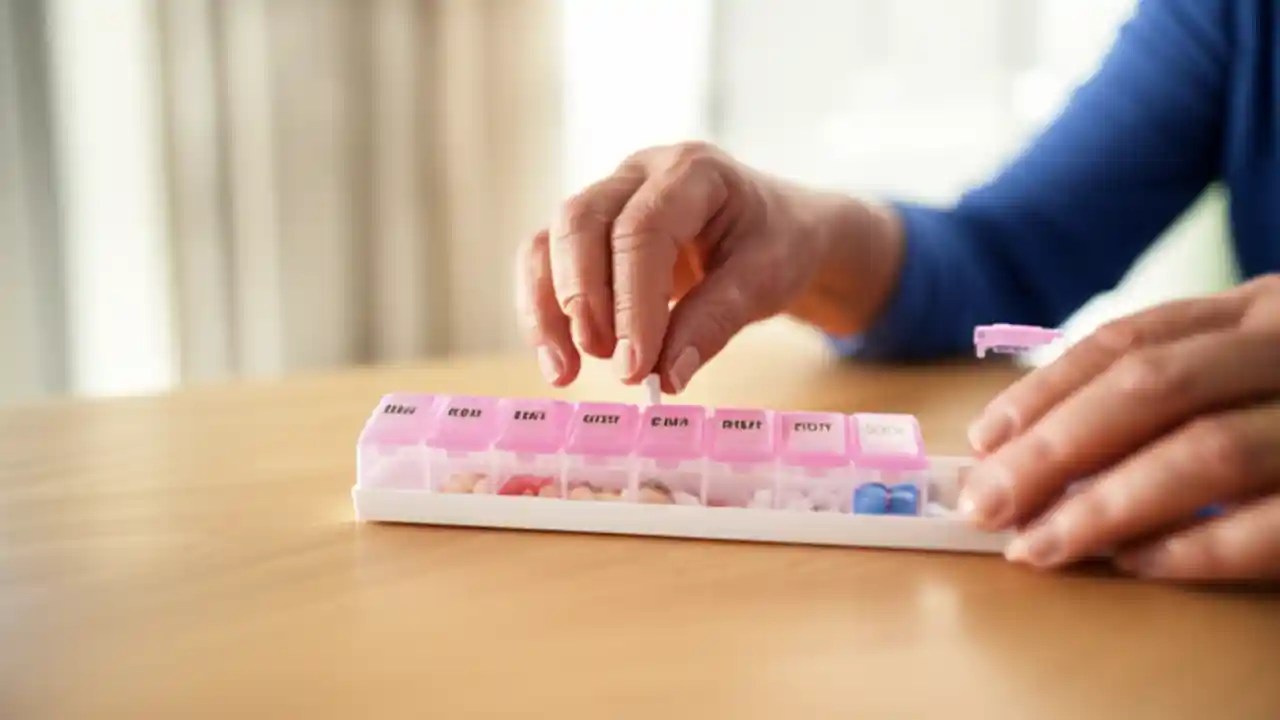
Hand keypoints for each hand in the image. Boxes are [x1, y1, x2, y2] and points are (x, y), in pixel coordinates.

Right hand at [515, 142, 903, 392]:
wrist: (780, 228)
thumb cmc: (778, 243)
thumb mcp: (768, 279)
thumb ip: (716, 321)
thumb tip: (666, 374)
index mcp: (692, 171)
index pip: (643, 231)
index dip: (632, 302)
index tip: (634, 365)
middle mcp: (639, 173)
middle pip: (581, 222)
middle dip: (583, 299)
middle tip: (609, 361)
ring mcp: (608, 196)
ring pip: (551, 240)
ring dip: (549, 309)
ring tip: (566, 371)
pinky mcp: (591, 231)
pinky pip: (547, 262)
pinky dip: (545, 311)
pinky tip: (560, 359)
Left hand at [960, 275, 1279, 581]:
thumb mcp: (1250, 366)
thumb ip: (1171, 388)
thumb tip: (1029, 451)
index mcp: (1257, 312)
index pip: (1129, 342)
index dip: (1045, 392)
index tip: (982, 442)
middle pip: (1152, 387)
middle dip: (1053, 451)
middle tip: (985, 506)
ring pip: (1208, 451)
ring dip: (1105, 506)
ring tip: (1037, 547)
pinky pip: (1272, 525)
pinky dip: (1197, 548)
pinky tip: (1133, 564)